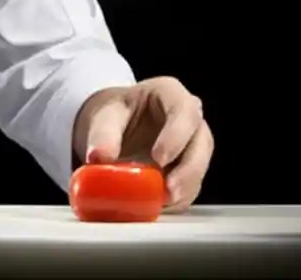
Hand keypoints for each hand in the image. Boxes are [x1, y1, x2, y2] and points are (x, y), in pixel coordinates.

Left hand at [73, 76, 212, 212]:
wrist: (116, 130)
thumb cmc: (116, 115)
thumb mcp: (105, 116)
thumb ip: (103, 134)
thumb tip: (98, 158)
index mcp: (170, 94)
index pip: (184, 111)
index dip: (176, 136)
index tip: (159, 158)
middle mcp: (189, 118)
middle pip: (201, 142)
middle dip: (188, 170)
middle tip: (168, 191)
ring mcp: (193, 144)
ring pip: (200, 167)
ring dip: (184, 188)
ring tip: (162, 202)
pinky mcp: (189, 169)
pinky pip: (191, 186)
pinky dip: (177, 199)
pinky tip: (160, 206)